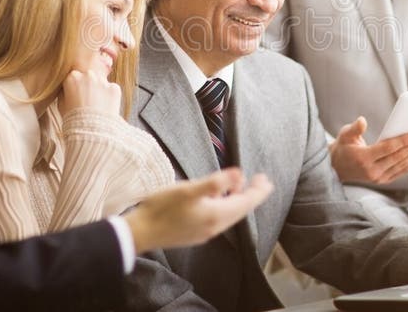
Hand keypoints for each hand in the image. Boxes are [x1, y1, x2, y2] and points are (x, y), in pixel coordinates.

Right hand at [58, 69, 121, 116]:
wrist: (91, 130)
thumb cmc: (73, 119)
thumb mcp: (61, 105)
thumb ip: (65, 92)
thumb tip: (69, 89)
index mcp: (72, 77)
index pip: (74, 77)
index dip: (76, 87)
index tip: (77, 96)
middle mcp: (88, 75)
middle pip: (89, 77)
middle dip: (89, 86)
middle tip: (89, 101)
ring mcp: (103, 81)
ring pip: (102, 83)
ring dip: (100, 91)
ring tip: (98, 107)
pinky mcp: (115, 88)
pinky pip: (112, 90)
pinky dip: (110, 97)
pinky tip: (105, 108)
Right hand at [123, 168, 273, 253]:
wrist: (140, 234)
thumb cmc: (161, 209)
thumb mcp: (188, 190)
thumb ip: (214, 182)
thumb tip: (239, 173)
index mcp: (216, 215)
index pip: (246, 203)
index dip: (258, 191)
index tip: (266, 180)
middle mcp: (215, 227)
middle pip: (240, 209)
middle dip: (251, 194)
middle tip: (260, 180)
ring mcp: (205, 232)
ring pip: (229, 214)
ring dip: (237, 199)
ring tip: (239, 185)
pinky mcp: (196, 233)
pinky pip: (219, 218)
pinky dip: (225, 206)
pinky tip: (218, 199)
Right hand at [328, 116, 407, 183]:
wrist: (337, 168)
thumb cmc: (343, 147)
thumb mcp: (345, 135)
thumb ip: (355, 128)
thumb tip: (363, 121)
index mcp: (364, 158)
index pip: (388, 148)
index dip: (403, 141)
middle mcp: (372, 170)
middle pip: (399, 157)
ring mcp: (379, 177)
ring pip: (402, 165)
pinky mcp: (383, 180)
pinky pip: (401, 171)